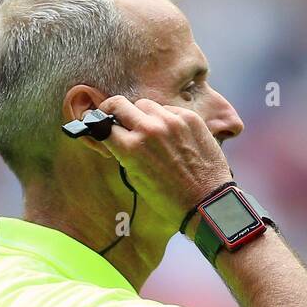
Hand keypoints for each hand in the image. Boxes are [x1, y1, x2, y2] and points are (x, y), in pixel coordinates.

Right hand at [96, 96, 231, 233]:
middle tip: (115, 118)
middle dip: (113, 111)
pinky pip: (168, 110)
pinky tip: (168, 134)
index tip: (99, 126)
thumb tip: (116, 137)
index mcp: (131, 148)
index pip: (103, 124)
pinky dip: (163, 119)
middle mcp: (149, 129)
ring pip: (144, 104)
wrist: (207, 201)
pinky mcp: (189, 118)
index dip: (99, 127)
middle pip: (118, 104)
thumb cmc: (170, 198)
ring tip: (147, 130)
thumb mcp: (136, 179)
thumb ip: (125, 154)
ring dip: (140, 115)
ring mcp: (171, 121)